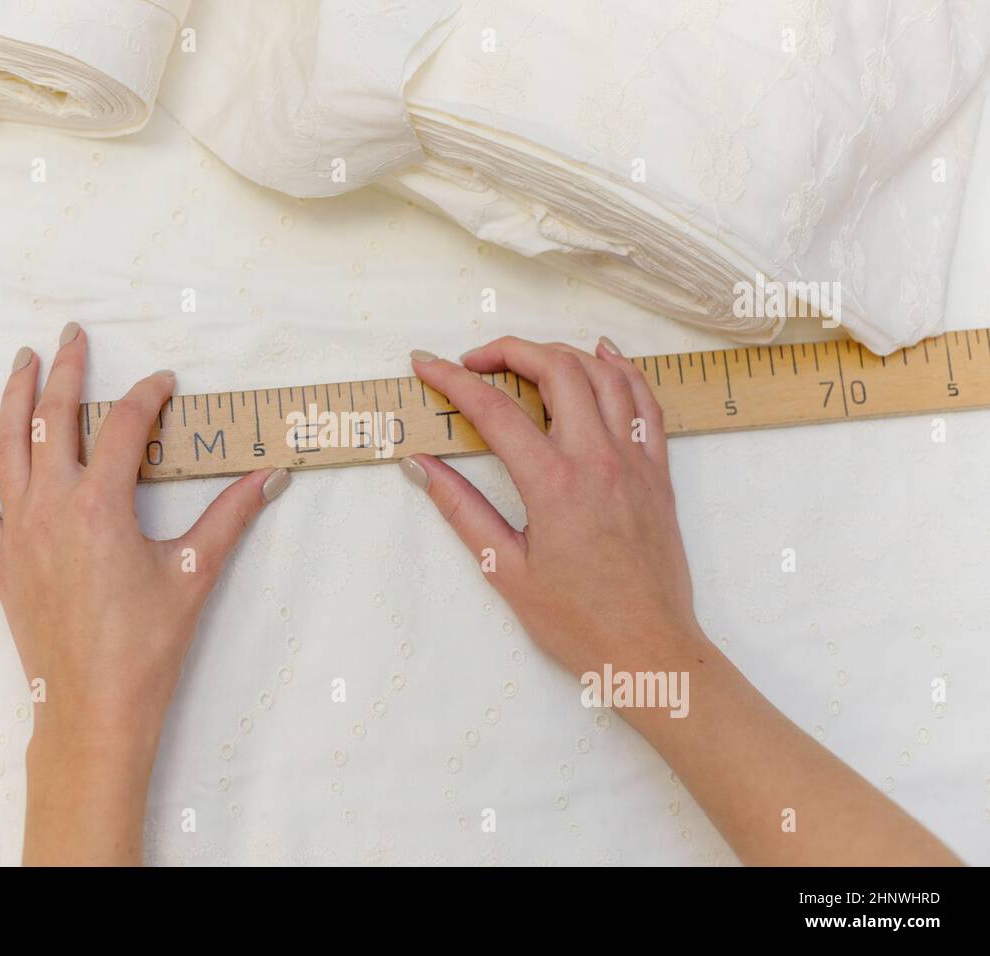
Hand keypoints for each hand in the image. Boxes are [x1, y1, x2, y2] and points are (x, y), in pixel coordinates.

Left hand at [0, 322, 290, 863]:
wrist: (92, 708)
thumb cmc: (145, 647)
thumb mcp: (193, 574)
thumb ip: (231, 517)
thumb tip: (270, 477)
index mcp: (100, 505)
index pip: (123, 425)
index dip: (146, 396)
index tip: (165, 383)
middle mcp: (51, 506)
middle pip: (54, 418)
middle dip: (65, 370)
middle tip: (74, 335)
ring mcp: (18, 531)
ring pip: (7, 445)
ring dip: (13, 396)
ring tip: (21, 360)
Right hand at [405, 335, 701, 677]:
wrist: (649, 651)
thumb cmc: (577, 622)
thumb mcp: (506, 568)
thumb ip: (461, 509)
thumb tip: (421, 466)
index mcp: (554, 483)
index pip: (493, 409)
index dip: (452, 379)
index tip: (425, 364)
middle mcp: (599, 459)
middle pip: (555, 369)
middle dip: (508, 350)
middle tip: (473, 361)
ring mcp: (635, 460)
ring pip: (604, 374)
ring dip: (560, 353)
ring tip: (525, 358)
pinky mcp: (658, 472)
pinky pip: (645, 401)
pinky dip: (623, 369)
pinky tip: (603, 356)